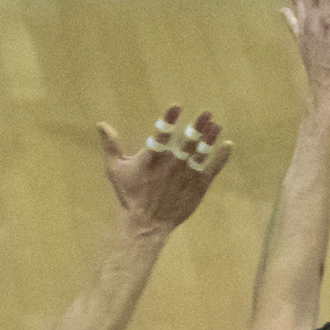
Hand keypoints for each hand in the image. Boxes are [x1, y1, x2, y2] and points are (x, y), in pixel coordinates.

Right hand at [97, 107, 232, 230]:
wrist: (146, 223)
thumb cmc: (129, 194)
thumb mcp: (115, 169)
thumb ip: (111, 145)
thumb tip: (101, 124)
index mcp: (152, 159)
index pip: (161, 135)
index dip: (169, 120)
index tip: (177, 106)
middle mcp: (171, 165)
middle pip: (187, 142)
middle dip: (198, 127)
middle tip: (207, 113)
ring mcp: (186, 176)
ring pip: (202, 153)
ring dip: (210, 138)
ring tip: (216, 125)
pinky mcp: (198, 186)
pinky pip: (213, 169)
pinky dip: (222, 157)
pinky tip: (228, 144)